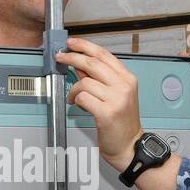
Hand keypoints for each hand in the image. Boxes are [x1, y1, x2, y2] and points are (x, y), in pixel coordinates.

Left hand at [57, 38, 142, 168]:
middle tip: (61, 57)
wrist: (129, 146)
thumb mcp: (115, 95)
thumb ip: (98, 78)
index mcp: (127, 79)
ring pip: (85, 82)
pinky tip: (77, 105)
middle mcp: (124, 86)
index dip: (86, 46)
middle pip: (93, 63)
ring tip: (74, 97)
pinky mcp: (106, 113)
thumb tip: (80, 64)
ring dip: (74, 89)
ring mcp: (116, 99)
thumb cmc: (122, 123)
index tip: (72, 43)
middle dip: (73, 57)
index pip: (104, 54)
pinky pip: (83, 97)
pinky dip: (76, 100)